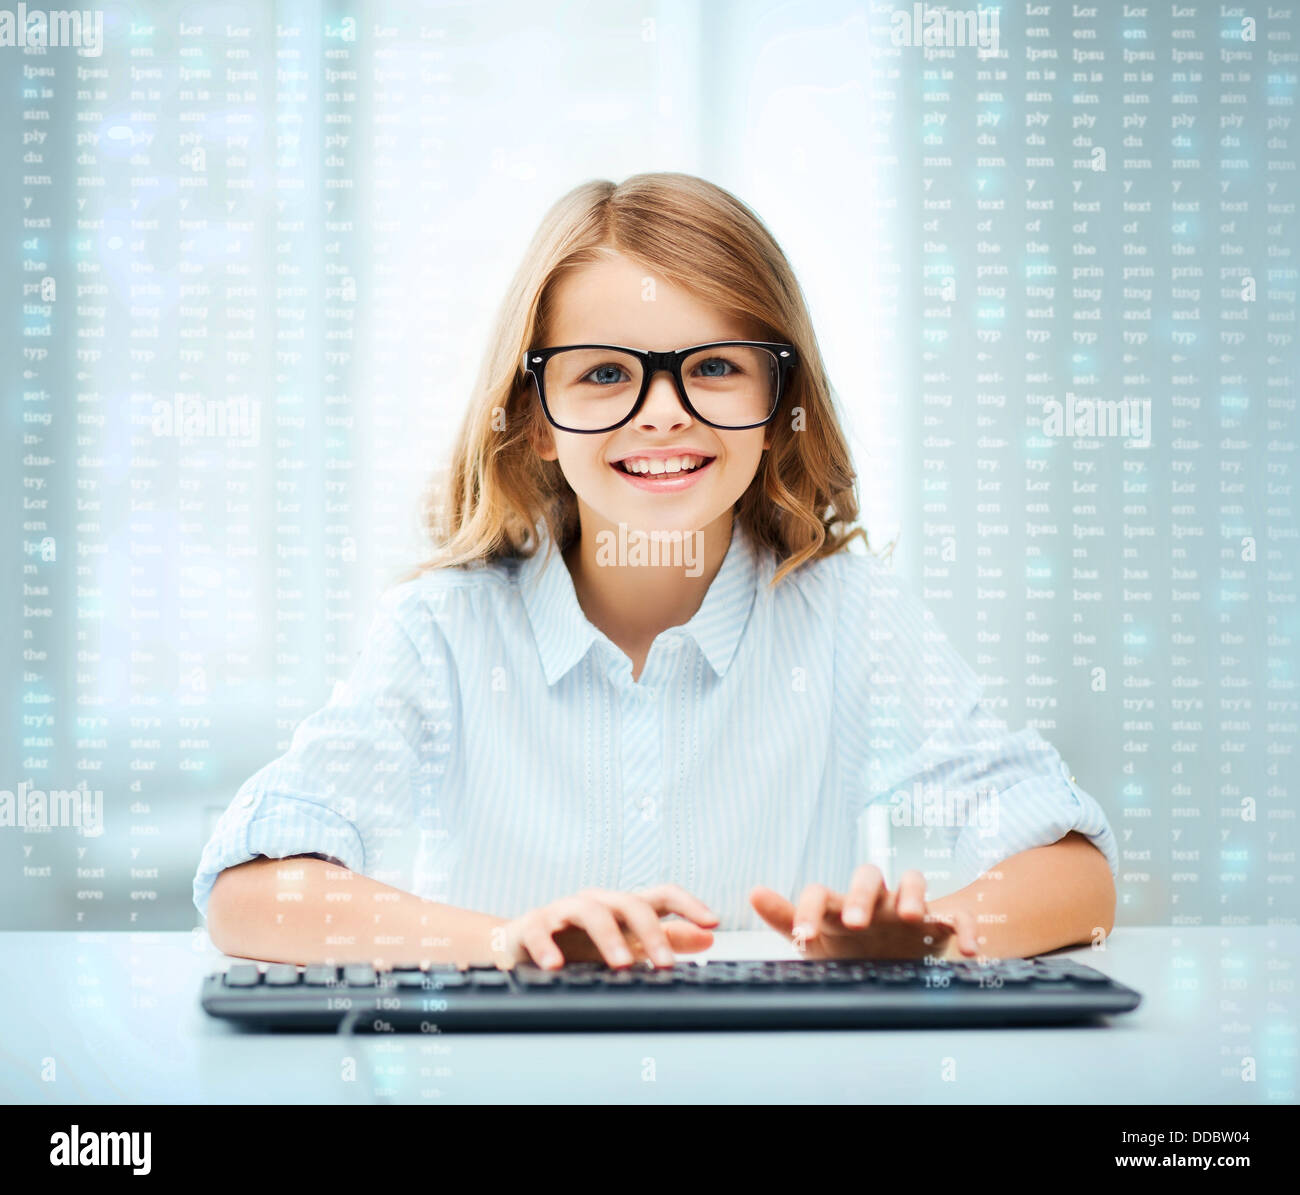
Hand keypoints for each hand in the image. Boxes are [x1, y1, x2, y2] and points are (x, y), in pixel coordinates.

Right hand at [495, 885, 719, 969]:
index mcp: (621, 907)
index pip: (661, 895)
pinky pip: (540, 931)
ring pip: (590, 912)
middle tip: (666, 964)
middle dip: (651, 933)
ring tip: (621, 965)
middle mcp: (596, 902)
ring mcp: (563, 911)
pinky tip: (556, 965)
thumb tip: (708, 938)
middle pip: (629, 903)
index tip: (713, 922)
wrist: (521, 945)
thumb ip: (667, 940)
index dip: (689, 904)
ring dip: (608, 938)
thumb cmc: (580, 944)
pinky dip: (548, 947)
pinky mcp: (532, 925)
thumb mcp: (626, 944)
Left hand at [749, 866, 979, 960]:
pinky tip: (969, 950)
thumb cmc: (850, 949)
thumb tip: (753, 891)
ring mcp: (908, 909)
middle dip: (862, 896)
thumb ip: (787, 919)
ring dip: (913, 895)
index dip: (810, 909)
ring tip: (913, 918)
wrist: (900, 963)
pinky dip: (965, 927)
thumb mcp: (819, 940)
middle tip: (856, 923)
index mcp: (840, 906)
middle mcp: (874, 900)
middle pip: (868, 876)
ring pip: (913, 881)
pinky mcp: (940, 924)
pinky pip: (957, 916)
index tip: (803, 936)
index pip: (821, 892)